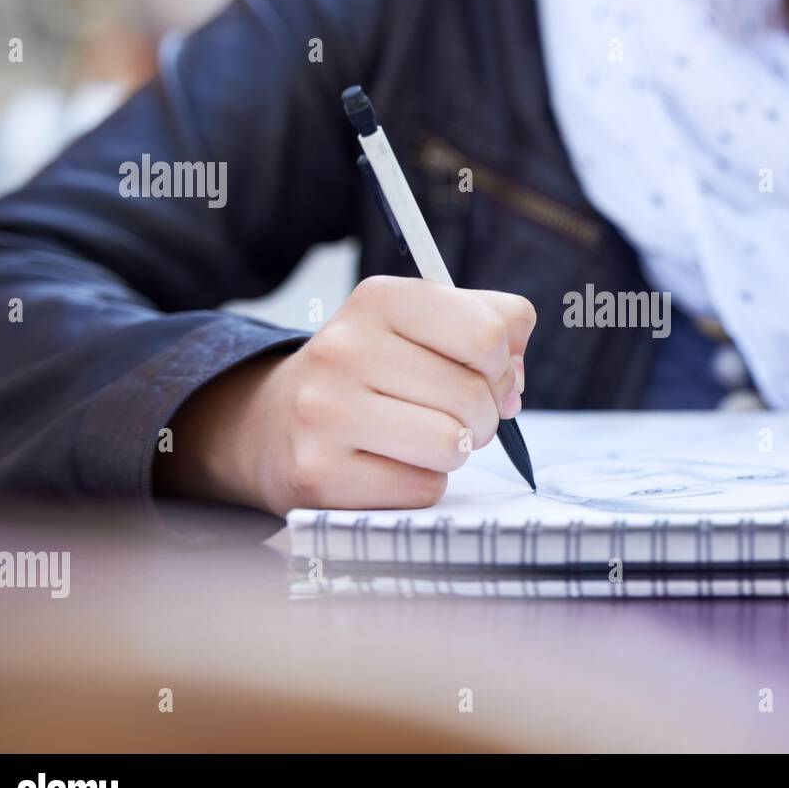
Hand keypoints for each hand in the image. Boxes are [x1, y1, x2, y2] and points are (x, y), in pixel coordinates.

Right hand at [155, 276, 534, 513]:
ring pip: (451, 444)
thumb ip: (491, 325)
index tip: (485, 374)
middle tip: (454, 415)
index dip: (502, 365)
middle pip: (473, 396)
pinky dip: (421, 483)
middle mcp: (343, 348)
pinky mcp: (318, 473)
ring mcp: (324, 412)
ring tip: (421, 438)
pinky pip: (421, 488)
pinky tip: (388, 464)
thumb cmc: (371, 373)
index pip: (488, 333)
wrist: (273, 423)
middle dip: (481, 415)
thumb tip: (515, 377)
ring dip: (453, 451)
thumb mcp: (421, 325)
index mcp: (378, 299)